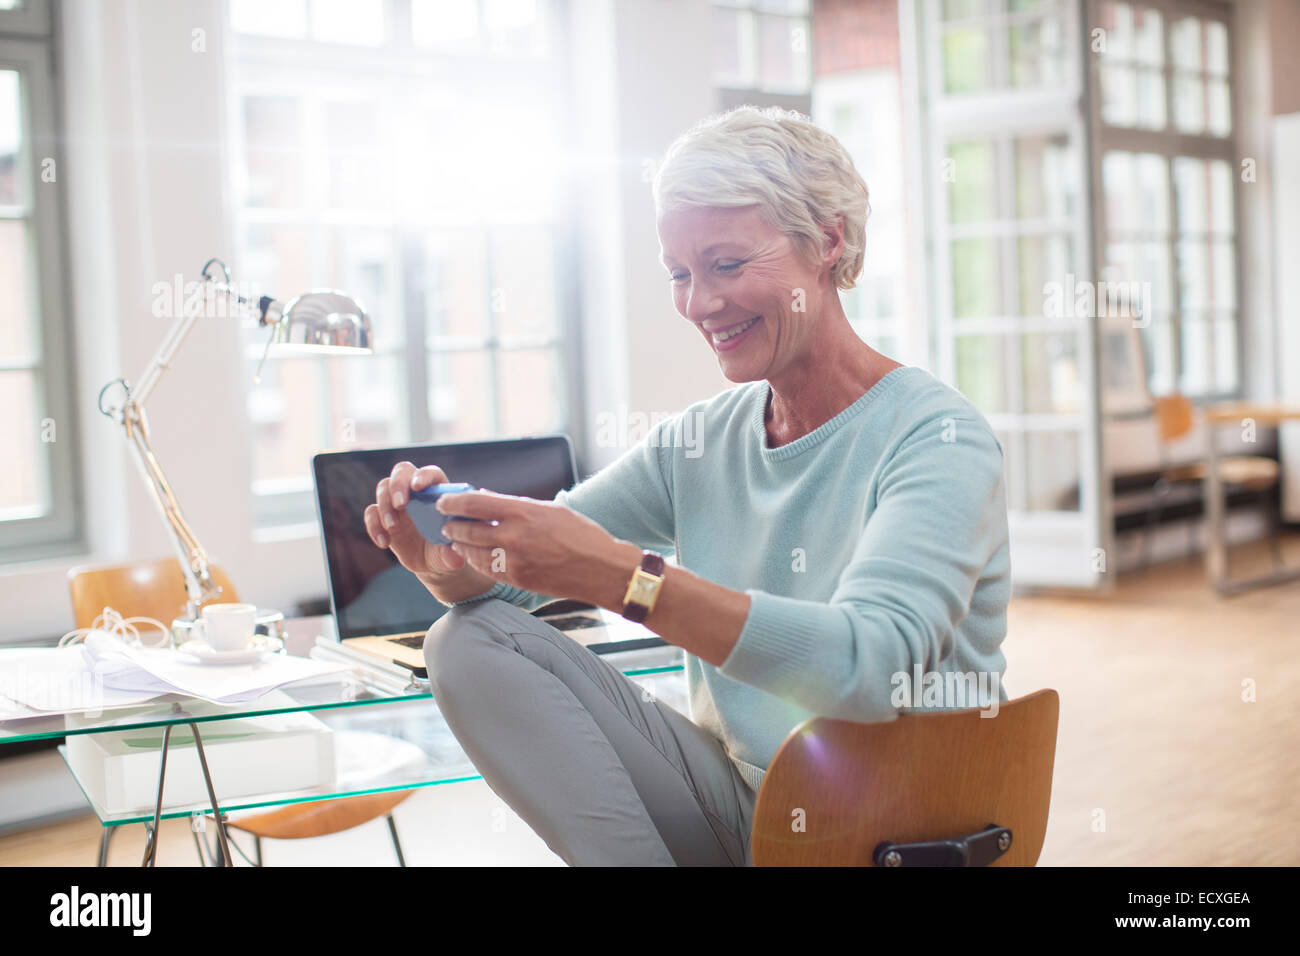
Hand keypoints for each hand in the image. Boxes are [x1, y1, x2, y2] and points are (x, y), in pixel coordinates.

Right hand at [362, 462, 495, 599]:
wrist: (432, 564)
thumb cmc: (447, 551)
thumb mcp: (453, 553)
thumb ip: (453, 553)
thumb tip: (454, 556)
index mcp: (437, 492)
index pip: (430, 474)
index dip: (423, 476)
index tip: (418, 487)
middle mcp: (416, 493)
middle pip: (402, 471)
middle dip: (398, 484)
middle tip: (401, 504)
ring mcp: (398, 504)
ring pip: (383, 487)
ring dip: (385, 505)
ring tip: (392, 527)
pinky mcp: (383, 518)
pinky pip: (371, 513)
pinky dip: (373, 525)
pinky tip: (384, 542)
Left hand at [436, 490, 640, 609]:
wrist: (601, 570)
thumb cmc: (581, 535)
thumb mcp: (550, 510)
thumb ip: (517, 506)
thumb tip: (488, 499)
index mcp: (522, 512)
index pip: (474, 503)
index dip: (453, 502)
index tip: (444, 501)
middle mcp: (513, 535)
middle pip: (467, 529)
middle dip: (451, 525)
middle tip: (445, 522)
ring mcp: (513, 560)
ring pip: (472, 551)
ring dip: (460, 544)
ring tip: (455, 538)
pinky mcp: (517, 579)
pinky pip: (486, 569)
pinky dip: (475, 560)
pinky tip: (473, 555)